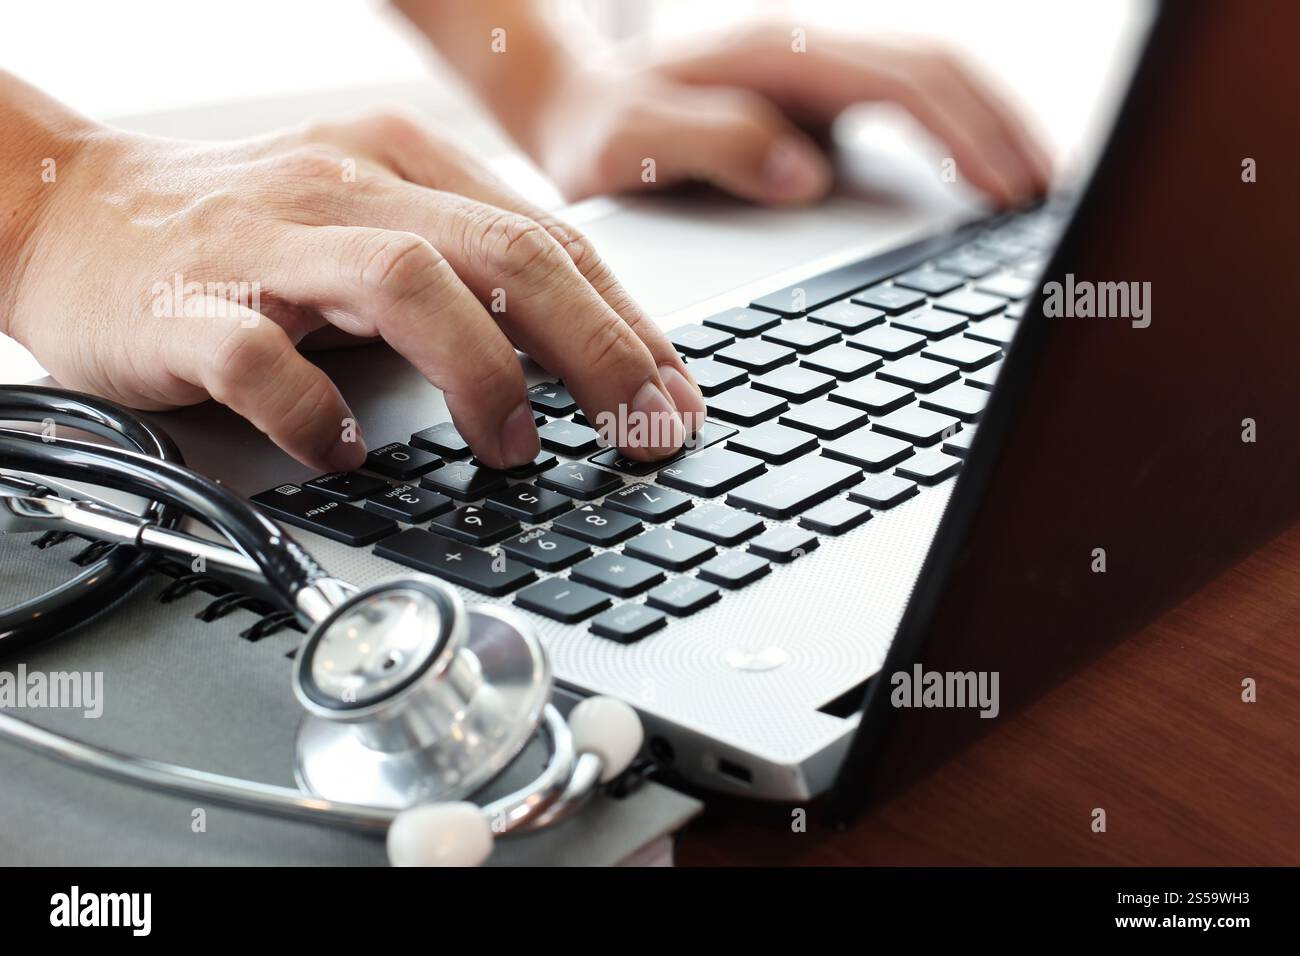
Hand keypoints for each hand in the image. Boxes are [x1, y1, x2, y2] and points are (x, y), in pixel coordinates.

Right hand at [7, 109, 706, 471]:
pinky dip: (319, 413)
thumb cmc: (240, 235)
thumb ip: (464, 272)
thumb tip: (583, 351)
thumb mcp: (369, 226)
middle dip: (597, 349)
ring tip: (517, 448)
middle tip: (642, 431)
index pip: (548, 238)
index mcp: (402, 161)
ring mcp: (266, 241)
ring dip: (483, 373)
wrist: (63, 210)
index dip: (626, 324)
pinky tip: (349, 452)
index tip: (673, 398)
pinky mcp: (187, 304)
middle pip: (506, 252)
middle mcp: (346, 188)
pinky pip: (265, 358)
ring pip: (407, 281)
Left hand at [519, 25, 1051, 206]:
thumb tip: (809, 174)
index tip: (1007, 189)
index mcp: (776, 58)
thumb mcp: (632, 142)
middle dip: (1001, 128)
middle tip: (1048, 198)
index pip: (902, 80)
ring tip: (1038, 189)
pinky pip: (908, 109)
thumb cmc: (598, 131)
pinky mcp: (819, 106)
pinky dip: (956, 138)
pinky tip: (980, 180)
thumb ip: (716, 145)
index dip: (965, 133)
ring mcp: (817, 77)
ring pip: (933, 82)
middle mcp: (807, 54)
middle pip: (938, 70)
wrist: (574, 108)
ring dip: (990, 128)